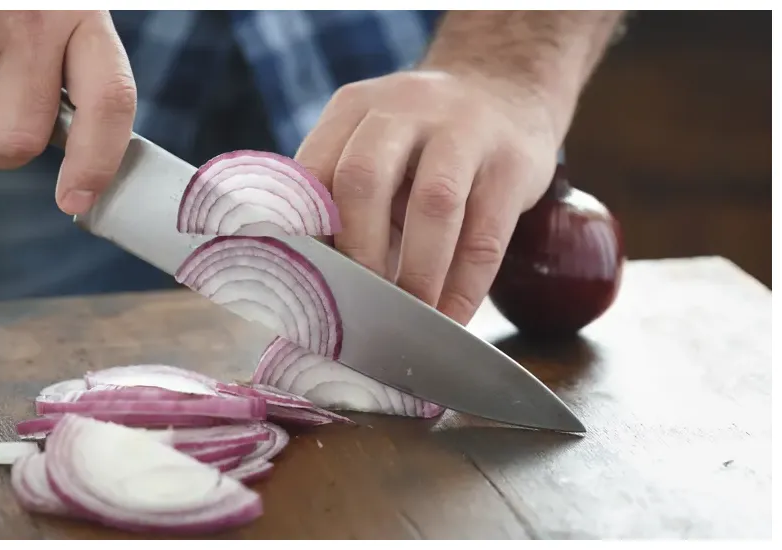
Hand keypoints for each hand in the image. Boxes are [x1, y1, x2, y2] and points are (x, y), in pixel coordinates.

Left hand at [295, 70, 561, 324]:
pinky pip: (486, 235)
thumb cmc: (422, 140)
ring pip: (433, 203)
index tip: (305, 283)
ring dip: (416, 273)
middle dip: (357, 250)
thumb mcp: (372, 144)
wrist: (507, 85)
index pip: (311, 171)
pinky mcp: (512, 163)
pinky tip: (451, 318)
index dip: (304, 234)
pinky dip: (465, 286)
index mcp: (352, 108)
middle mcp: (402, 109)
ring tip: (408, 319)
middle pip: (363, 178)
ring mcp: (463, 129)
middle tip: (358, 302)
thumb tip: (311, 284)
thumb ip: (338, 194)